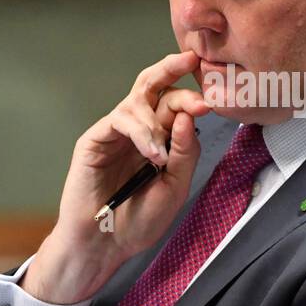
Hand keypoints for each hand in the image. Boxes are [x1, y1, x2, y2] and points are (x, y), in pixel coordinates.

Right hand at [23, 50, 213, 304]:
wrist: (105, 244)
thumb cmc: (140, 220)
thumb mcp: (175, 187)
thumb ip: (185, 153)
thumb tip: (188, 116)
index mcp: (160, 139)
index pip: (176, 105)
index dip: (193, 98)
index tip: (210, 102)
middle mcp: (138, 129)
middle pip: (154, 86)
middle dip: (173, 71)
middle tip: (190, 62)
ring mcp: (116, 132)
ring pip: (138, 97)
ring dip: (158, 118)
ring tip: (161, 155)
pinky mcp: (95, 139)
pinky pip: (120, 119)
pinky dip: (140, 132)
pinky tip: (151, 153)